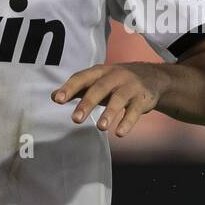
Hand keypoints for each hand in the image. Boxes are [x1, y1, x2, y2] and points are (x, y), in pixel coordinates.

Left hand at [51, 63, 168, 136]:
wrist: (152, 77)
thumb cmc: (116, 82)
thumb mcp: (97, 81)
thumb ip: (77, 89)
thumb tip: (53, 96)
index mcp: (100, 71)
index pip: (82, 77)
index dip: (70, 88)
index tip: (58, 100)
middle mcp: (115, 76)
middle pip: (100, 88)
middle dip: (87, 103)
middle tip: (75, 120)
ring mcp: (130, 87)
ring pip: (118, 99)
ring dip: (109, 113)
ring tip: (100, 128)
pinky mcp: (142, 99)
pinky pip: (135, 111)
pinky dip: (127, 122)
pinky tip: (119, 133)